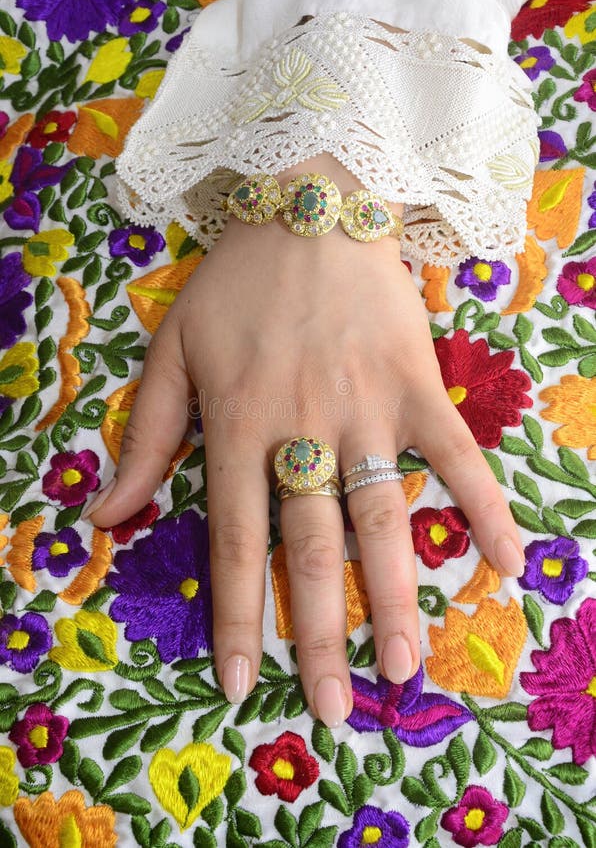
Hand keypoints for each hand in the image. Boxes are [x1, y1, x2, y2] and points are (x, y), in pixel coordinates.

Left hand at [87, 155, 524, 726]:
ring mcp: (367, 408)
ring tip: (402, 668)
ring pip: (381, 516)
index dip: (237, 617)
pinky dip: (485, 506)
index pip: (236, 541)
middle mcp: (303, 428)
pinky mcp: (418, 384)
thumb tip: (106, 517)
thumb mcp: (172, 351)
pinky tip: (509, 563)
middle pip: (310, 547)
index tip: (241, 685)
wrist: (306, 200)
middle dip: (317, 634)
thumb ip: (144, 437)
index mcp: (238, 425)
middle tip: (331, 710)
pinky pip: (457, 453)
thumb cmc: (236, 283)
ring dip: (394, 596)